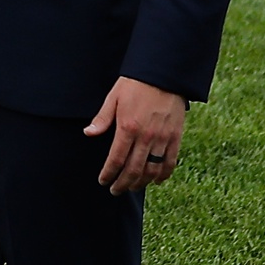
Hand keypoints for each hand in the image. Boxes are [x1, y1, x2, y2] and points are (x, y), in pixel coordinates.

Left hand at [86, 77, 186, 193]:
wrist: (163, 74)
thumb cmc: (135, 84)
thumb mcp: (113, 98)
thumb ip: (102, 119)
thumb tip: (88, 134)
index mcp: (127, 128)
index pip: (115, 160)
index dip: (108, 174)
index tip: (103, 181)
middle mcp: (145, 137)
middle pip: (133, 170)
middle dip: (122, 184)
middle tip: (115, 190)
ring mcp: (162, 138)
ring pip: (151, 170)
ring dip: (141, 183)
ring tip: (132, 188)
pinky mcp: (175, 137)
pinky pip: (170, 162)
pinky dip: (163, 175)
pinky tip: (156, 181)